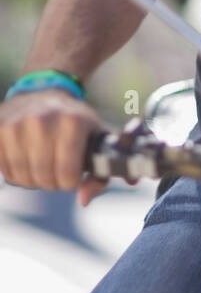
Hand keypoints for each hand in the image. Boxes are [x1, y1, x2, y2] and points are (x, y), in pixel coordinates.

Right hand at [0, 89, 135, 207]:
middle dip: (51, 183)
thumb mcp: (97, 140)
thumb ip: (100, 174)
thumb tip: (83, 200)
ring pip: (21, 177)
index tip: (72, 173)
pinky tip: (24, 158)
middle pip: (43, 179)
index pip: (67, 176)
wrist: (45, 92)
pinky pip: (3, 169)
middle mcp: (43, 120)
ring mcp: (17, 123)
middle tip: (56, 171)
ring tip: (41, 164)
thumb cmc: (75, 122)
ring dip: (32, 179)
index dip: (70, 182)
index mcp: (73, 122)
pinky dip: (14, 171)